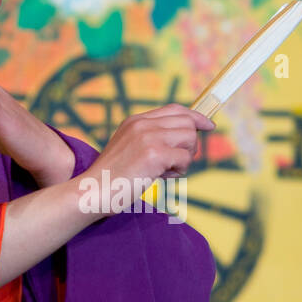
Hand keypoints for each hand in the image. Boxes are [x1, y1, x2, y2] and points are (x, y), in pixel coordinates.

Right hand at [83, 103, 214, 198]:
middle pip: (187, 122)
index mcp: (135, 120)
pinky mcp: (154, 154)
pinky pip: (185, 158)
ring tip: (166, 172)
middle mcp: (142, 124)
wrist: (92, 192)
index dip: (195, 116)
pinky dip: (179, 171)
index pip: (175, 109)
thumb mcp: (129, 149)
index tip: (209, 126)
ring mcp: (148, 137)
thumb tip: (186, 139)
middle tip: (177, 163)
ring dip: (185, 158)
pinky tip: (162, 177)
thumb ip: (151, 139)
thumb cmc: (112, 179)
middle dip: (190, 145)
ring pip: (190, 138)